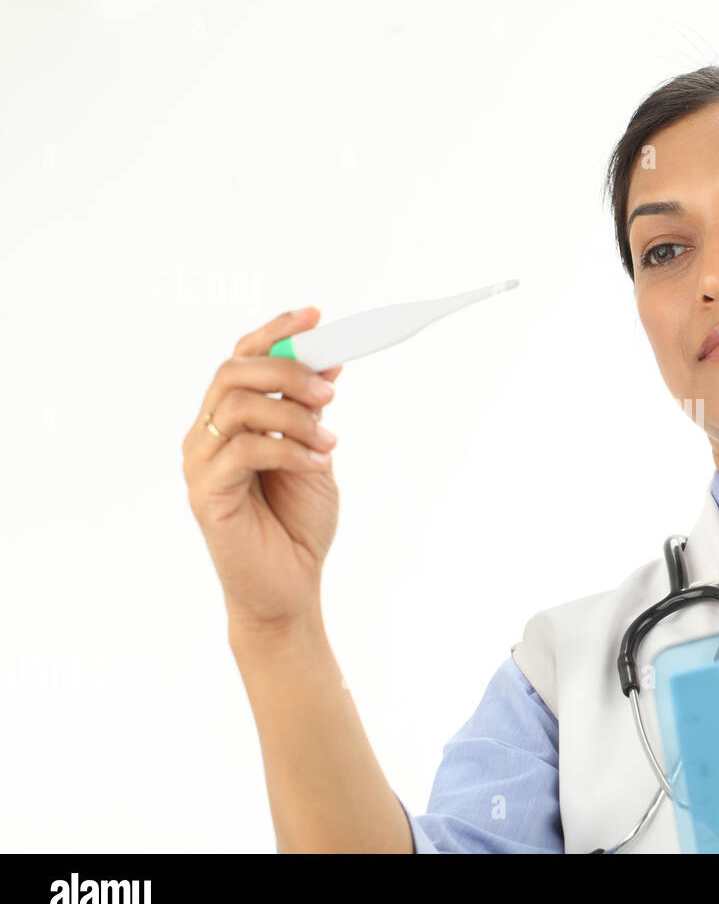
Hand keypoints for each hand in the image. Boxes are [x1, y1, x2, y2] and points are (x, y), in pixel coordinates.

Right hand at [182, 307, 343, 635]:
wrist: (289, 587)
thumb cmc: (298, 523)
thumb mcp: (315, 453)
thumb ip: (311, 411)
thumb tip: (327, 361)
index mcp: (232, 418)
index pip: (243, 357)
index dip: (276, 331)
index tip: (316, 315)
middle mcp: (208, 434)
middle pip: (234, 372)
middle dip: (287, 371)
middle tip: (331, 392)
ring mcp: (201, 463)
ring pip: (237, 405)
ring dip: (294, 415)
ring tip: (329, 440)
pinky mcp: (205, 494)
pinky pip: (243, 450)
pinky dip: (289, 449)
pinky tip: (318, 462)